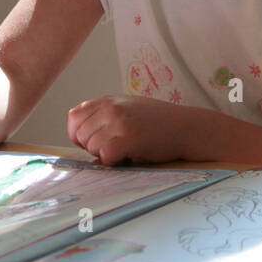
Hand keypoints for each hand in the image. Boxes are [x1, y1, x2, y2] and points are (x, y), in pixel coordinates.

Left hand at [66, 95, 194, 165]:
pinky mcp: (129, 138)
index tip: (94, 141)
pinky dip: (113, 161)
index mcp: (108, 100)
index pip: (74, 117)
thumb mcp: (127, 109)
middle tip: (114, 147)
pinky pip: (105, 155)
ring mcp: (119, 121)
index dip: (79, 134)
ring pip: (91, 146)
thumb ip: (103, 117)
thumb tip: (79, 138)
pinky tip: (128, 156)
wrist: (187, 127)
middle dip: (93, 147)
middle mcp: (111, 108)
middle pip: (80, 135)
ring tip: (126, 149)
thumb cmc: (158, 123)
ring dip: (105, 154)